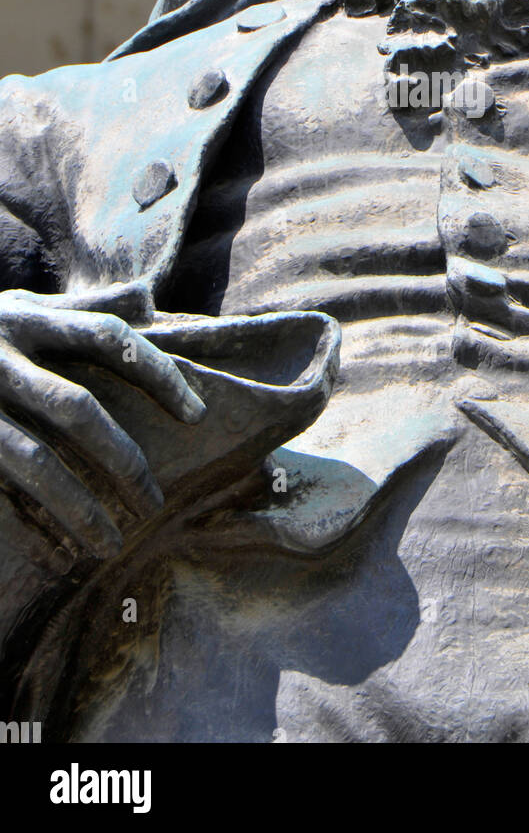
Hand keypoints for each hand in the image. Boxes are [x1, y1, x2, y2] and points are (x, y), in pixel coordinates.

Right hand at [0, 287, 204, 561]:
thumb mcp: (17, 307)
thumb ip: (80, 308)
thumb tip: (149, 298)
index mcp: (27, 315)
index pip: (109, 336)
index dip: (157, 372)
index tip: (197, 413)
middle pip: (77, 408)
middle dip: (123, 459)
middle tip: (156, 501)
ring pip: (34, 460)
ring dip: (78, 505)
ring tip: (111, 542)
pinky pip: (0, 481)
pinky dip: (30, 515)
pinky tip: (56, 542)